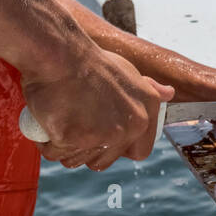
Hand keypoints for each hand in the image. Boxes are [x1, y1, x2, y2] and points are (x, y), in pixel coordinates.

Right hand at [22, 46, 174, 169]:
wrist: (60, 53)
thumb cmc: (90, 61)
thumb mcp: (130, 72)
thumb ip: (149, 89)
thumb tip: (169, 94)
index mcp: (145, 114)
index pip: (139, 153)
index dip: (119, 150)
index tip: (102, 138)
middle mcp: (129, 128)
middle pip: (103, 162)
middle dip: (85, 150)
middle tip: (73, 125)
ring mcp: (101, 135)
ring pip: (76, 160)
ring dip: (64, 147)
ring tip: (60, 119)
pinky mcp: (72, 137)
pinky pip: (54, 153)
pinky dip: (46, 142)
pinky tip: (48, 121)